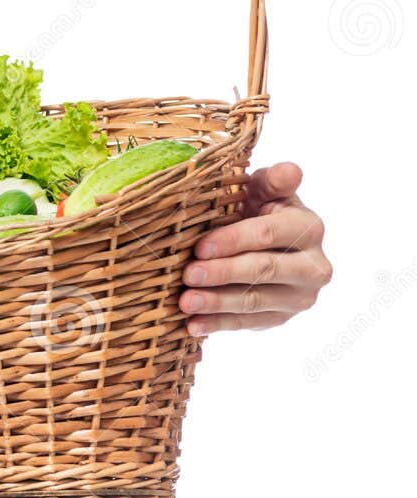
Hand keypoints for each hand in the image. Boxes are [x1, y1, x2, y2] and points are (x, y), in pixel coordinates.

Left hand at [181, 161, 331, 334]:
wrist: (266, 246)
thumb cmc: (258, 210)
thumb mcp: (264, 191)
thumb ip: (274, 181)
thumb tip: (290, 171)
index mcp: (308, 228)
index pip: (269, 234)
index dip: (234, 240)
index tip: (200, 247)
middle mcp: (314, 266)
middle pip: (263, 270)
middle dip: (223, 273)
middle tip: (188, 275)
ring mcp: (300, 297)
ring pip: (255, 301)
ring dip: (216, 302)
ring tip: (185, 302)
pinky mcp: (281, 318)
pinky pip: (247, 323)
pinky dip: (218, 325)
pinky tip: (191, 326)